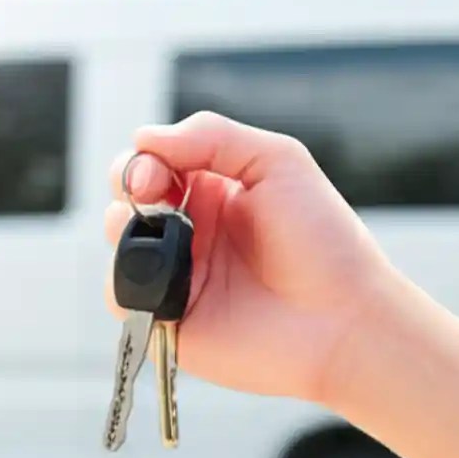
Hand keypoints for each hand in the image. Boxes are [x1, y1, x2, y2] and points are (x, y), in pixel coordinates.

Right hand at [105, 112, 396, 402]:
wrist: (340, 321)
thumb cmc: (324, 243)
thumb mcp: (278, 162)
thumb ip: (212, 136)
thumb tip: (144, 137)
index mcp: (214, 189)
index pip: (155, 161)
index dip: (143, 161)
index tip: (156, 172)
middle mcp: (191, 228)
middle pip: (127, 196)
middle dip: (128, 186)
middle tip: (152, 193)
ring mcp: (177, 273)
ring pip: (118, 242)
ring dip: (123, 231)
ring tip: (164, 240)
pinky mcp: (167, 318)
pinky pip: (120, 294)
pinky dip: (126, 284)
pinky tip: (163, 281)